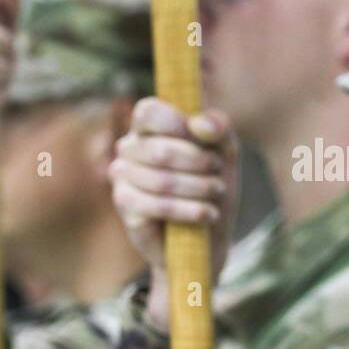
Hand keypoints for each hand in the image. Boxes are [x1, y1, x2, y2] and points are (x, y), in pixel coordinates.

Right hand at [109, 97, 238, 328]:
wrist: (208, 236)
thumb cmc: (213, 188)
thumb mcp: (226, 154)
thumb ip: (219, 129)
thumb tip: (198, 124)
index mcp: (149, 127)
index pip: (148, 111)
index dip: (177, 124)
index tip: (204, 141)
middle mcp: (129, 148)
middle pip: (162, 150)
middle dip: (202, 165)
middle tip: (219, 177)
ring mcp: (122, 176)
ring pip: (163, 180)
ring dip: (201, 189)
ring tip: (216, 195)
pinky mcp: (125, 204)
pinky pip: (157, 205)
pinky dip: (190, 210)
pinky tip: (207, 214)